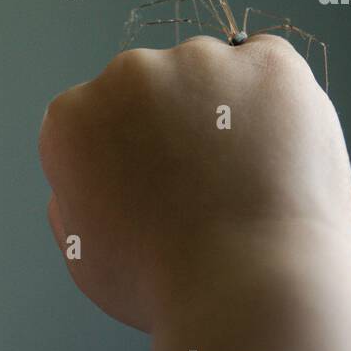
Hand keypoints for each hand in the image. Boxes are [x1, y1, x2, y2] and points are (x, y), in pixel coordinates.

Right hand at [37, 34, 350, 331]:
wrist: (248, 290)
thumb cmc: (161, 286)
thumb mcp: (83, 249)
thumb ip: (76, 193)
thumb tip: (95, 166)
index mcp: (72, 117)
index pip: (99, 123)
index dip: (128, 164)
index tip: (153, 202)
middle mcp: (127, 73)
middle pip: (151, 91)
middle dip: (173, 129)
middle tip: (204, 193)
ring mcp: (201, 60)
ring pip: (211, 75)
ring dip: (223, 112)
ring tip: (247, 183)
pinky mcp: (268, 64)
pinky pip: (269, 68)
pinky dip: (277, 102)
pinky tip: (278, 156)